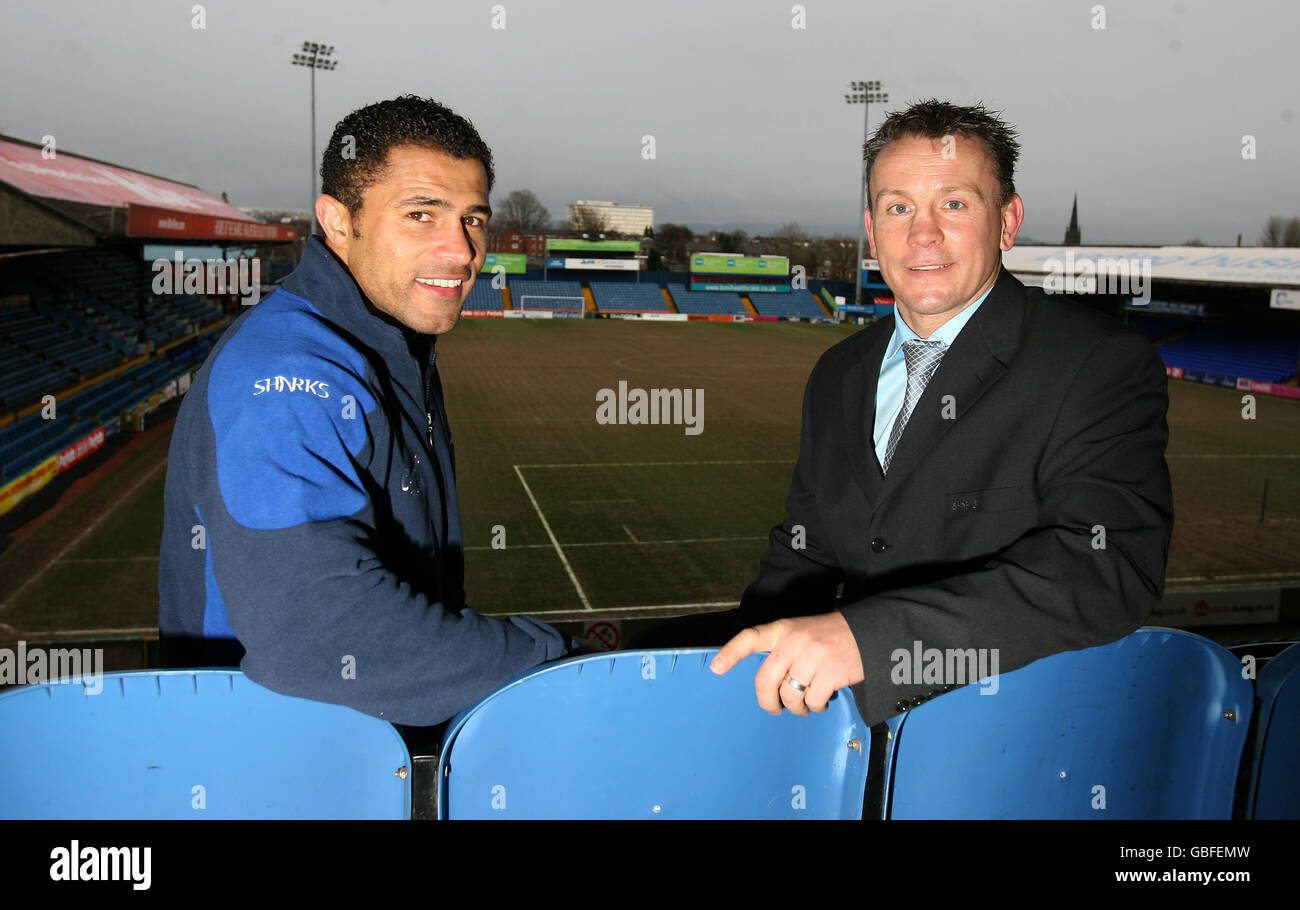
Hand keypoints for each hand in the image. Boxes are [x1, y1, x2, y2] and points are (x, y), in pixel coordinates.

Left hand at [710, 613, 863, 715]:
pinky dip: (816, 707)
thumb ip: (782, 652)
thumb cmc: (829, 638)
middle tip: (775, 709)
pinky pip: (812, 702)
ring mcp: (814, 656)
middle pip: (765, 680)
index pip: (751, 637)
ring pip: (790, 696)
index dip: (731, 653)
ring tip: (807, 703)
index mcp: (784, 629)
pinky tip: (823, 700)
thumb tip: (766, 686)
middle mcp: (795, 640)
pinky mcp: (832, 672)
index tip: (716, 668)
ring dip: (797, 707)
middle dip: (767, 702)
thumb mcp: (802, 633)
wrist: (868, 633)